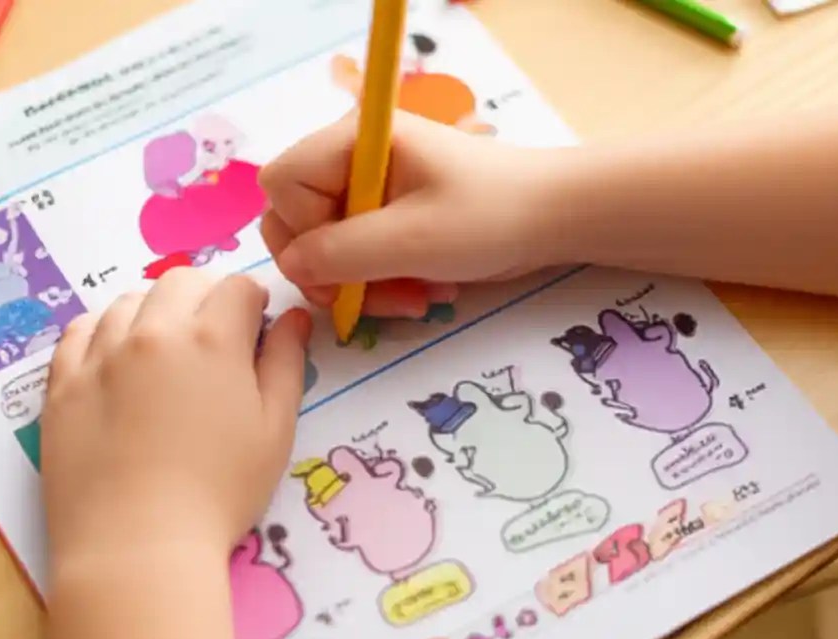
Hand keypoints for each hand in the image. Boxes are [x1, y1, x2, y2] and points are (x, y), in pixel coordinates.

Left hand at [41, 269, 312, 565]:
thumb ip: (286, 364)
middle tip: (214, 339)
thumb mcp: (275, 431)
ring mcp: (100, 354)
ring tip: (164, 352)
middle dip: (205, 296)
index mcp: (213, 338)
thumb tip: (294, 318)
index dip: (255, 307)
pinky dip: (104, 331)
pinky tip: (115, 359)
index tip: (256, 335)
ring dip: (154, 310)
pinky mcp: (62, 382)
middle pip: (181, 280)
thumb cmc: (221, 493)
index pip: (239, 288)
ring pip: (129, 299)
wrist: (137, 545)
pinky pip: (80, 331)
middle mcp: (153, 331)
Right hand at [259, 111, 563, 317]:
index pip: (282, 184)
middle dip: (332, 268)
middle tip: (368, 298)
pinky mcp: (389, 216)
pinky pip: (359, 255)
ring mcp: (370, 188)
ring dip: (364, 283)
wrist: (555, 219)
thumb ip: (338, 254)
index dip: (302, 230)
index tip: (349, 257)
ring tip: (416, 297)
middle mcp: (354, 158)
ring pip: (328, 246)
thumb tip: (291, 266)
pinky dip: (384, 280)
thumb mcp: (409, 240)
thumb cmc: (489, 216)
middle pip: (297, 219)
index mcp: (354, 140)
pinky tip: (424, 289)